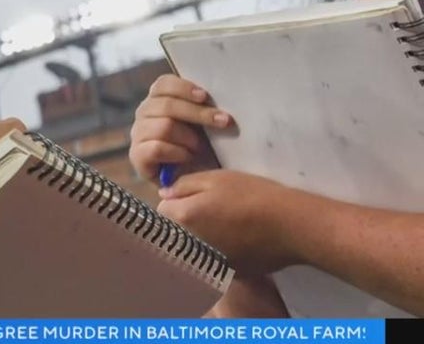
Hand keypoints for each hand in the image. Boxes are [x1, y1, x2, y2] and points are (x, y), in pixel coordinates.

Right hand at [129, 73, 231, 183]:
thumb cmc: (203, 148)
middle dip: (198, 113)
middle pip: (166, 105)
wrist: (194, 181)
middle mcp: (144, 114)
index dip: (184, 88)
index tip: (206, 96)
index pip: (163, 85)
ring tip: (200, 147)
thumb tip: (223, 92)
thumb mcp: (205, 124)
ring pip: (164, 126)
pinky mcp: (137, 156)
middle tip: (224, 121)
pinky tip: (188, 157)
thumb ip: (204, 106)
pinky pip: (157, 148)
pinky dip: (177, 152)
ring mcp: (138, 135)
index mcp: (158, 100)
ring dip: (189, 137)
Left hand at [157, 169, 305, 275]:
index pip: (163, 210)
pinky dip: (218, 253)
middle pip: (176, 232)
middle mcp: (190, 244)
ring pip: (193, 249)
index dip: (176, 201)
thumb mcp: (216, 178)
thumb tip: (166, 195)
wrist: (290, 225)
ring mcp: (207, 262)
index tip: (192, 198)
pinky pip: (213, 262)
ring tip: (224, 227)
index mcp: (183, 217)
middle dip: (185, 222)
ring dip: (200, 239)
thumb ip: (184, 185)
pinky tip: (237, 242)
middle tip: (209, 212)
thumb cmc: (252, 195)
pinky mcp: (227, 274)